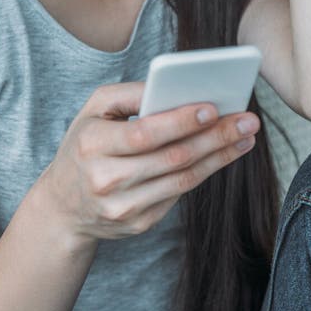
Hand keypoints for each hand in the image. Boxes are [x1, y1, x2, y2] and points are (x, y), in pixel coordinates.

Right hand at [39, 82, 259, 244]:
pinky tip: (223, 155)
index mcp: (91, 145)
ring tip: (245, 136)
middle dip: (215, 137)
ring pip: (183, 179)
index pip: (143, 134)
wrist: (63, 206)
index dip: (180, 121)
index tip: (213, 107)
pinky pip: (179, 194)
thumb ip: (130, 94)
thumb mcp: (94, 110)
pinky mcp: (139, 224)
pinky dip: (205, 172)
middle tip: (248, 120)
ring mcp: (123, 208)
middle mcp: (105, 181)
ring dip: (220, 156)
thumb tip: (174, 87)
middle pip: (172, 158)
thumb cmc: (85, 144)